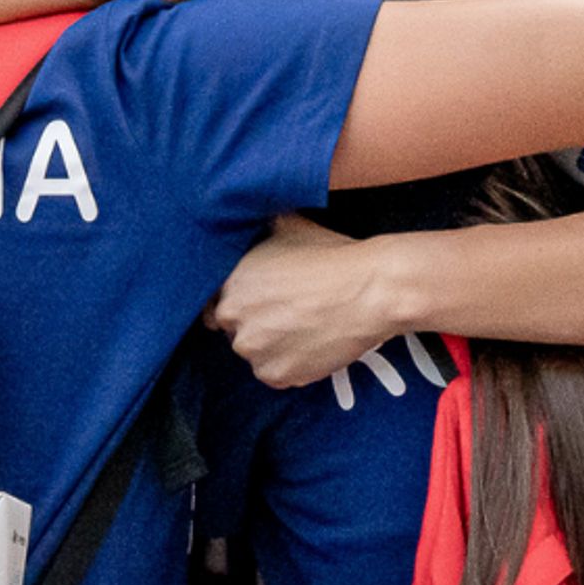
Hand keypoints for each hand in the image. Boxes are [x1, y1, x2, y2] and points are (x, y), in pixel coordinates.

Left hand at [208, 216, 404, 387]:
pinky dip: (290, 364)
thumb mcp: (288, 226)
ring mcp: (254, 349)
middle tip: (289, 313)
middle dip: (255, 323)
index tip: (258, 302)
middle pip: (234, 328)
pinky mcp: (276, 374)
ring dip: (272, 346)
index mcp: (229, 281)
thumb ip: (258, 229)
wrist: (370, 290)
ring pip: (255, 352)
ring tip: (305, 328)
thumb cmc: (331, 255)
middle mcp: (233, 316)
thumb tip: (248, 210)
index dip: (239, 301)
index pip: (213, 301)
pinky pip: (275, 373)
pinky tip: (312, 344)